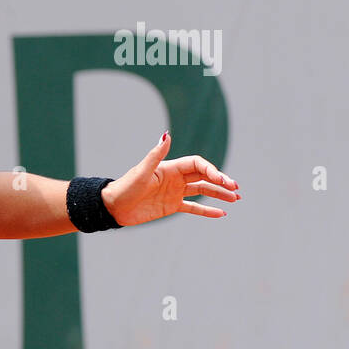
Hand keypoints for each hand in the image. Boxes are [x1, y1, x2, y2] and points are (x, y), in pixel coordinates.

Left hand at [101, 132, 239, 226]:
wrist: (113, 207)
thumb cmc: (125, 187)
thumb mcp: (142, 171)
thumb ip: (156, 154)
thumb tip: (167, 134)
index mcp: (170, 168)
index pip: (197, 165)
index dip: (210, 170)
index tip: (220, 179)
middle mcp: (175, 179)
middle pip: (204, 177)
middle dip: (221, 181)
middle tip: (235, 188)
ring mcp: (174, 193)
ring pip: (202, 191)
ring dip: (219, 194)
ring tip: (235, 199)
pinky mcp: (171, 206)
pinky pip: (193, 208)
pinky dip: (207, 211)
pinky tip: (221, 213)